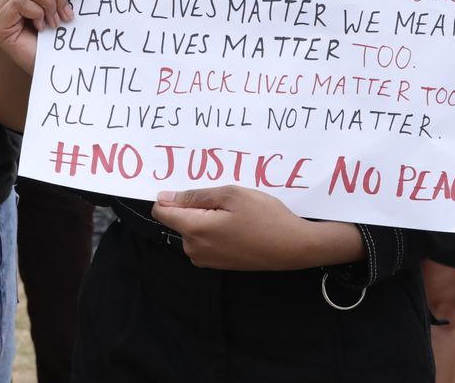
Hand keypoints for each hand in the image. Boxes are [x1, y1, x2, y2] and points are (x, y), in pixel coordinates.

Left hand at [152, 186, 343, 270]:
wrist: (293, 247)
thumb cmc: (265, 216)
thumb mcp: (232, 195)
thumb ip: (195, 196)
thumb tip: (164, 198)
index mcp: (195, 229)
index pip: (162, 212)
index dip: (172, 197)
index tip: (194, 191)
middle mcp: (194, 249)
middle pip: (179, 220)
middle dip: (196, 207)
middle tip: (227, 202)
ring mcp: (206, 260)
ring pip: (192, 230)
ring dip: (207, 219)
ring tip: (235, 214)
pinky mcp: (217, 264)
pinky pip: (205, 241)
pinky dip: (215, 231)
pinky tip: (238, 226)